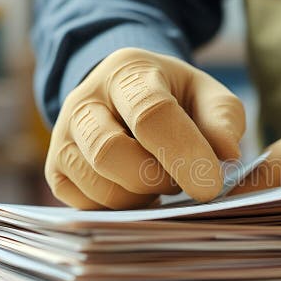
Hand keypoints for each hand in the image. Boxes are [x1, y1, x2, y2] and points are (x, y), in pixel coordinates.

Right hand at [45, 48, 244, 208]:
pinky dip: (122, 208)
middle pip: (111, 153)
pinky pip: (88, 206)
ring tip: (161, 179)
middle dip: (157, 178)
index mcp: (127, 72)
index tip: (211, 185)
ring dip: (142, 196)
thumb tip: (225, 155)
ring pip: (98, 186)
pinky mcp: (56, 171)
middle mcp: (84, 100)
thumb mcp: (208, 96)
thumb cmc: (176, 99)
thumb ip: (222, 121)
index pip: (150, 114)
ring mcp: (62, 136)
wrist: (129, 99)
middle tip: (183, 179)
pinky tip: (137, 189)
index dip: (183, 153)